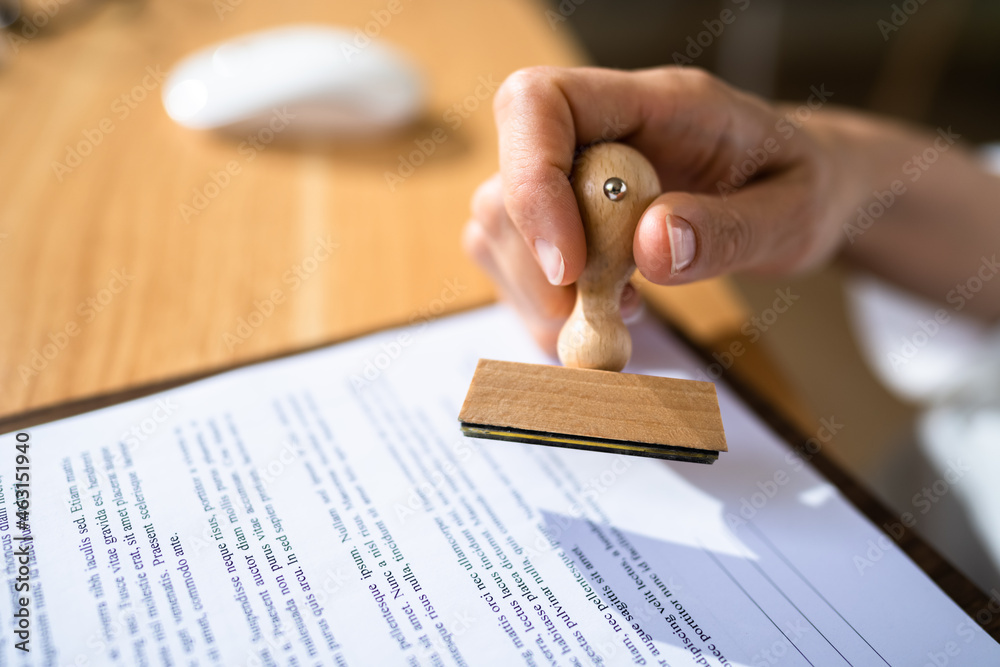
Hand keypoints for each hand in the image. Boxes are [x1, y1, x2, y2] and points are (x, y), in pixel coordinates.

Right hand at [464, 66, 861, 351]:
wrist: (804, 192)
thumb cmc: (803, 187)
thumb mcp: (794, 213)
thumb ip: (729, 230)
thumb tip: (652, 246)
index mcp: (655, 102)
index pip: (541, 103)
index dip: (533, 181)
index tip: (570, 266)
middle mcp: (601, 131)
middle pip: (508, 178)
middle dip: (539, 262)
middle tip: (602, 313)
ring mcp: (576, 176)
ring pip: (499, 226)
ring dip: (540, 291)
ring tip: (615, 314)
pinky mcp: (567, 219)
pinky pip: (516, 259)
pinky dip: (545, 306)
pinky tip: (602, 314)